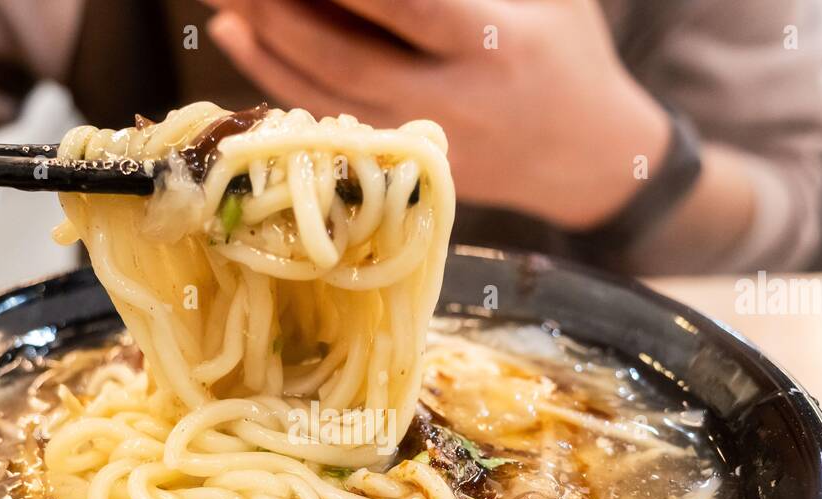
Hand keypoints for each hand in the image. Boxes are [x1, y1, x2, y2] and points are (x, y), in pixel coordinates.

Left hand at [203, 0, 671, 229]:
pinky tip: (237, 36)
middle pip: (346, 55)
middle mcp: (453, 99)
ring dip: (263, 42)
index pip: (407, 6)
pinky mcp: (399, 160)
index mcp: (494, 44)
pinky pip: (324, 117)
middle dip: (281, 9)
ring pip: (325, 93)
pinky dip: (274, 77)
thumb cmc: (564, 48)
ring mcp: (421, 138)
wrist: (584, 155)